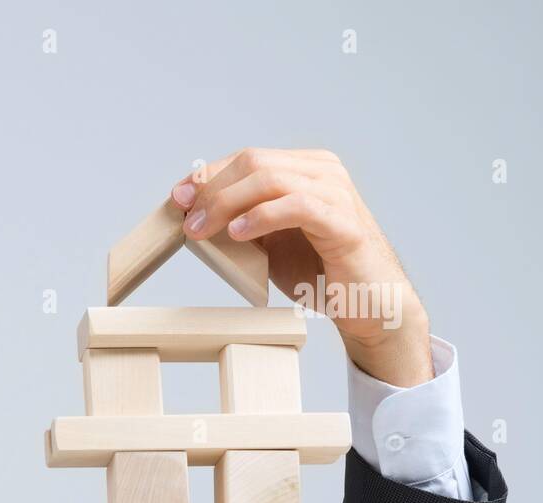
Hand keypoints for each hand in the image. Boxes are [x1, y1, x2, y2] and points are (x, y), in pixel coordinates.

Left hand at [170, 148, 433, 386]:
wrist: (365, 304)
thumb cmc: (318, 272)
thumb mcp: (268, 242)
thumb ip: (240, 221)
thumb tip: (193, 213)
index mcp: (305, 169)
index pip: (247, 158)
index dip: (208, 175)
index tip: (177, 199)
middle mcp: (324, 172)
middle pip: (254, 162)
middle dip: (211, 190)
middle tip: (185, 220)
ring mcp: (337, 193)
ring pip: (271, 179)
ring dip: (227, 203)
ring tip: (202, 230)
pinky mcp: (345, 223)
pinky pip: (298, 206)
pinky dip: (262, 216)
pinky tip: (238, 233)